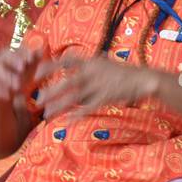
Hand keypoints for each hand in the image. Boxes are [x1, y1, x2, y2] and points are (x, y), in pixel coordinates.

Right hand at [0, 46, 43, 105]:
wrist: (7, 93)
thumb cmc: (21, 77)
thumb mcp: (30, 69)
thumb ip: (35, 59)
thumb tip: (40, 50)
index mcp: (12, 53)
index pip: (16, 48)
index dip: (23, 52)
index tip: (31, 57)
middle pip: (4, 56)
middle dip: (13, 60)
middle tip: (22, 68)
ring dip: (6, 77)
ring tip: (17, 86)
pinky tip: (8, 96)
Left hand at [35, 54, 159, 121]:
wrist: (145, 79)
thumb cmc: (125, 73)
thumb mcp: (108, 63)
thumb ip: (96, 63)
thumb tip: (90, 58)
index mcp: (91, 62)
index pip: (67, 60)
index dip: (50, 66)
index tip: (36, 72)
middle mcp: (93, 72)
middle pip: (67, 82)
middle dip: (51, 91)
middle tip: (37, 99)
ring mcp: (100, 85)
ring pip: (75, 97)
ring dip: (59, 105)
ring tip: (46, 113)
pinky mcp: (106, 97)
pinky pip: (88, 108)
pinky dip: (77, 116)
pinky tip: (67, 123)